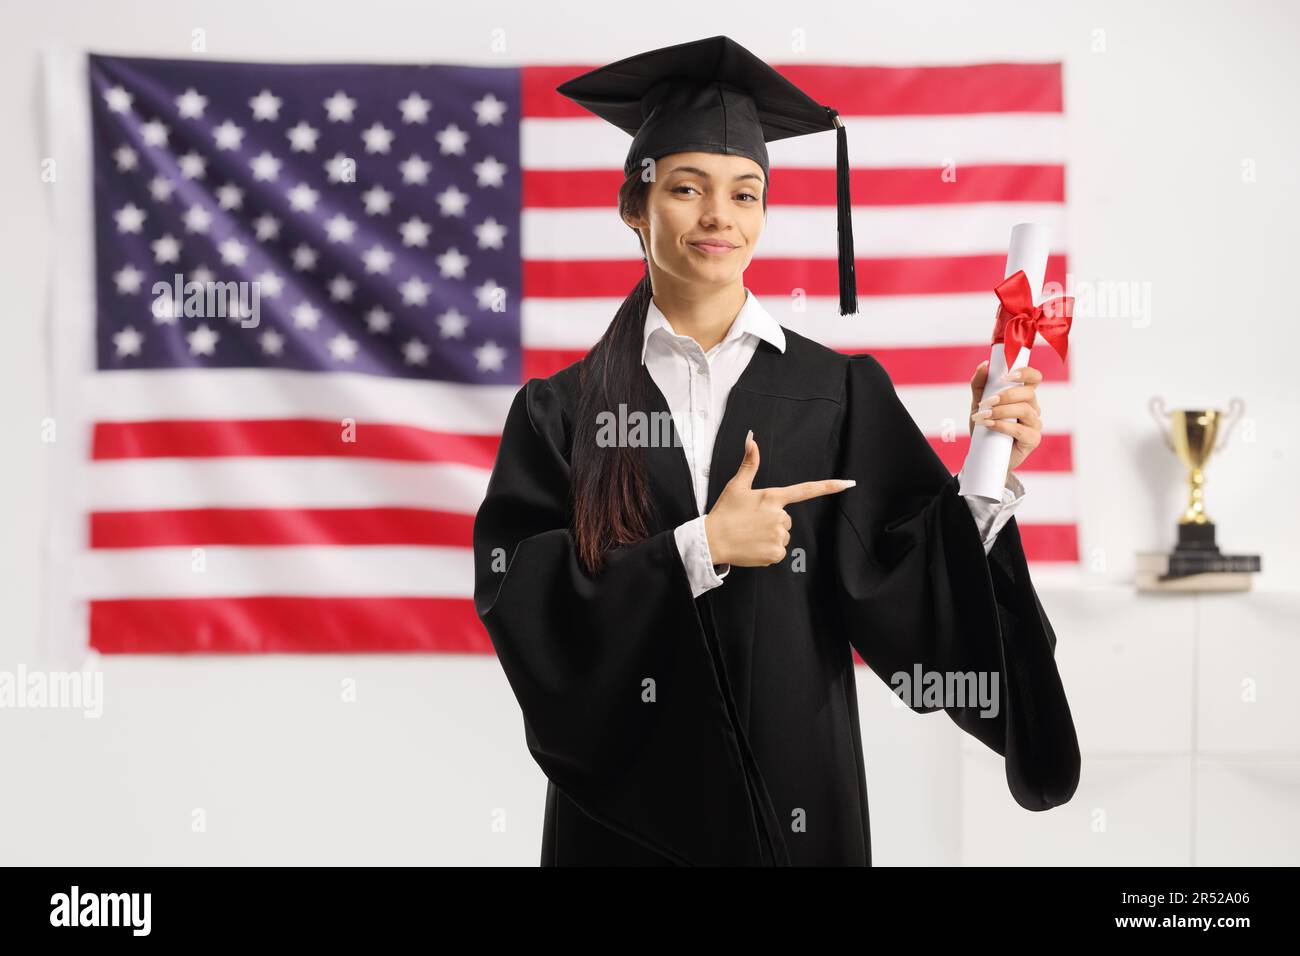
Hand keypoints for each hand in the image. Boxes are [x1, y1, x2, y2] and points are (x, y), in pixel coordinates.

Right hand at [704, 431, 855, 566]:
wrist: (711, 541)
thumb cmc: (724, 512)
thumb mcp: (737, 486)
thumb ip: (750, 463)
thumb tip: (752, 439)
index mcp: (773, 497)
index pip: (806, 490)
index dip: (830, 486)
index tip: (849, 483)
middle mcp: (780, 516)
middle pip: (786, 519)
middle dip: (772, 521)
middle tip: (752, 523)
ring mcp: (779, 535)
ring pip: (783, 536)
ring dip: (770, 537)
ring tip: (750, 535)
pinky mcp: (776, 553)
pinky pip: (779, 552)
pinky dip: (767, 551)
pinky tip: (753, 547)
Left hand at [969, 361, 1043, 479]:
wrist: (984, 456)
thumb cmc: (985, 428)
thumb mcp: (978, 404)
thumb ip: (980, 385)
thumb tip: (984, 365)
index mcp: (1023, 396)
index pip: (1034, 378)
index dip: (1025, 373)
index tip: (1006, 376)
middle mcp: (1032, 408)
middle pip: (1028, 394)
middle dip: (1005, 396)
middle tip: (986, 402)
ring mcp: (1034, 424)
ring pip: (1024, 410)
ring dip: (1000, 411)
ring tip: (983, 416)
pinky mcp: (1033, 440)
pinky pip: (1021, 430)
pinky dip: (1002, 426)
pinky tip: (989, 425)